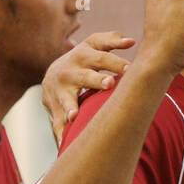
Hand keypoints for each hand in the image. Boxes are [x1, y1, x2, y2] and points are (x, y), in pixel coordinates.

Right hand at [41, 31, 135, 145]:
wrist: (52, 74)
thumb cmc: (83, 59)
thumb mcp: (94, 45)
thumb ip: (112, 40)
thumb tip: (132, 41)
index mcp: (82, 55)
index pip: (102, 58)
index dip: (116, 62)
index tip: (130, 69)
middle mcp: (69, 72)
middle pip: (85, 76)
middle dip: (96, 80)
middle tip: (110, 83)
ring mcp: (59, 91)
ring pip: (65, 99)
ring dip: (70, 107)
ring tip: (74, 116)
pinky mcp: (54, 108)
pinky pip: (57, 122)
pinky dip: (60, 133)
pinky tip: (65, 143)